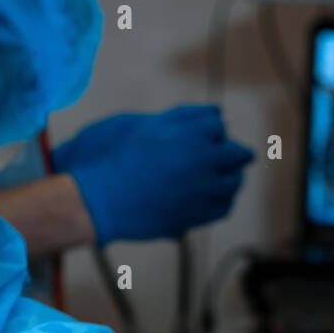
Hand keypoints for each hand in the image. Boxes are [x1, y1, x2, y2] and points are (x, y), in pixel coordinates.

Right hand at [51, 105, 253, 244]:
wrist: (96, 200)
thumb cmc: (111, 158)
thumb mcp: (140, 124)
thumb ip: (176, 119)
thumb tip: (210, 116)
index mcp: (188, 132)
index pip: (216, 122)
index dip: (209, 128)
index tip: (208, 133)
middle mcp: (202, 160)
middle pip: (237, 152)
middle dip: (232, 152)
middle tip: (234, 155)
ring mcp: (202, 190)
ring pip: (234, 181)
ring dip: (230, 177)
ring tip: (223, 178)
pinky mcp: (196, 216)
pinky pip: (223, 208)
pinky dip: (221, 201)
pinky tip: (213, 199)